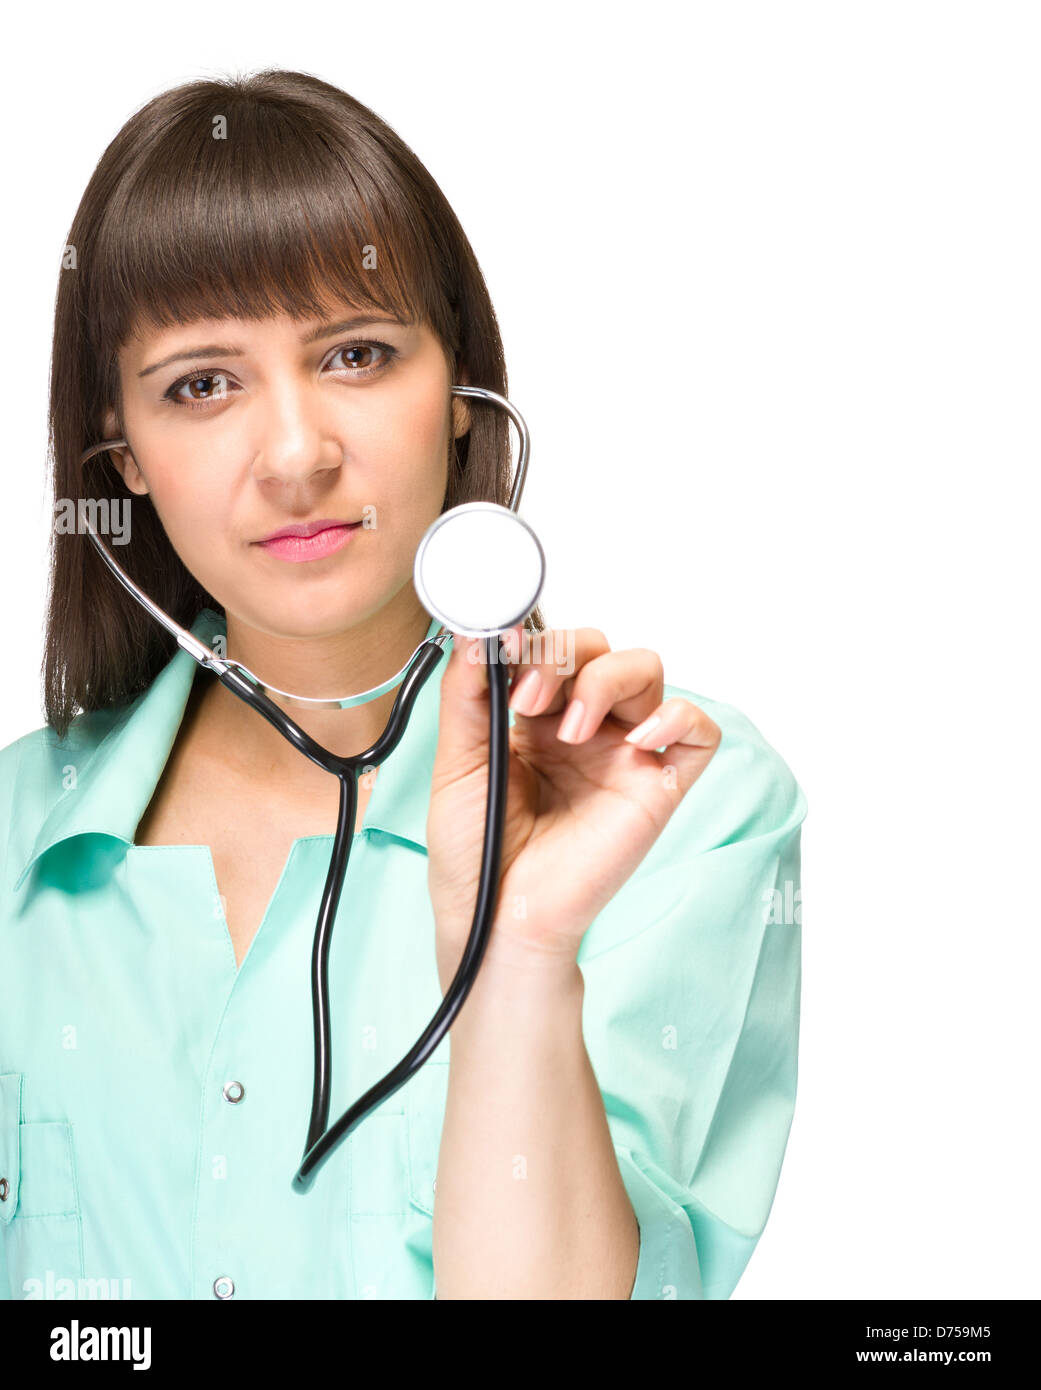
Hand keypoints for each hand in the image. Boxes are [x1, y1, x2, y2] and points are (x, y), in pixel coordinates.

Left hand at [427, 625, 721, 985]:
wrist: (499, 918)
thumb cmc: (477, 851)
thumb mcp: (457, 761)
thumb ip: (467, 696)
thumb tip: (476, 634)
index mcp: (536, 717)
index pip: (551, 646)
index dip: (533, 640)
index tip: (503, 649)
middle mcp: (585, 727)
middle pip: (600, 647)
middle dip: (563, 655)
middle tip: (528, 697)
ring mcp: (625, 753)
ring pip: (646, 669)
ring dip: (606, 678)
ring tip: (569, 728)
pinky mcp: (660, 786)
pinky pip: (698, 731)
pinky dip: (676, 717)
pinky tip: (636, 739)